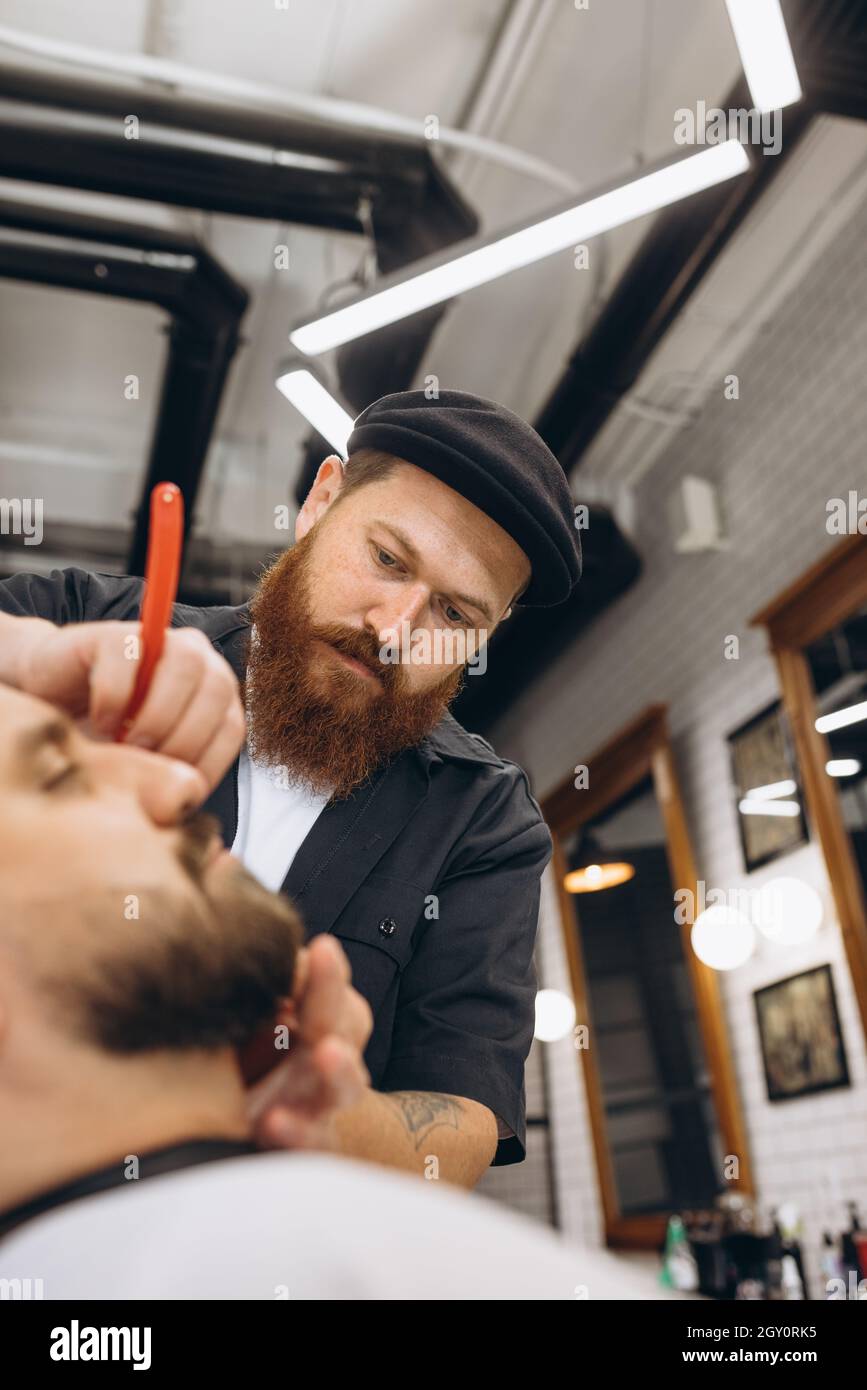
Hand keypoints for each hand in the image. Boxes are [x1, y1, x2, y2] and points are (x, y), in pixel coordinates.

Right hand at [15, 619, 245, 792]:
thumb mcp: (147, 762)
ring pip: (187, 664)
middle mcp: (195, 659)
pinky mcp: (115, 634)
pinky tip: (102, 722)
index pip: (231, 726)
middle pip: (219, 689)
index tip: (174, 787)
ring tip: (127, 743)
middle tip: (148, 762)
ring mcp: (159, 640)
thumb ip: (176, 772)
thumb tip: (191, 793)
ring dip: (159, 714)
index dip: (207, 761)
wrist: (52, 700)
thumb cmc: (105, 735)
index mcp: (212, 693)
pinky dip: (116, 697)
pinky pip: (129, 657)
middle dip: (185, 737)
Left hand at [246, 935, 372, 1151]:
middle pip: (344, 1023)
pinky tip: (274, 1121)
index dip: (328, 972)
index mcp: (318, 1023)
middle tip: (325, 962)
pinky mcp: (309, 1146)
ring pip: (346, 1085)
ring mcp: (322, 1105)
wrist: (282, 1136)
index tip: (321, 949)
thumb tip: (227, 960)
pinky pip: (312, 1141)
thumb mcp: (253, 1026)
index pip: (332, 991)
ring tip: (329, 1052)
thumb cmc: (257, 1068)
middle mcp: (326, 1060)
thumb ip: (252, 997)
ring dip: (341, 1067)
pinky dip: (297, 1131)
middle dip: (332, 992)